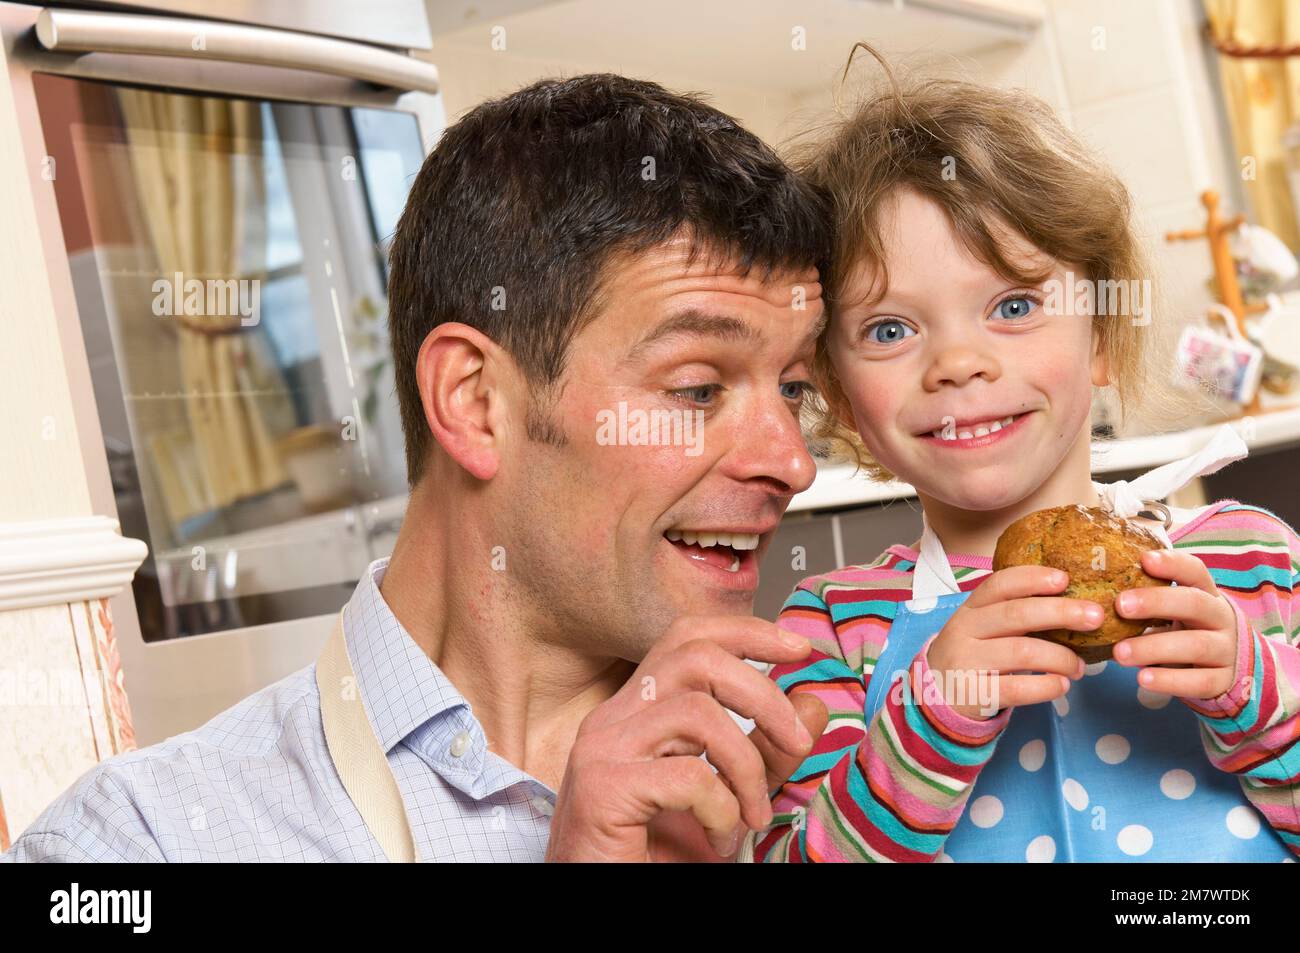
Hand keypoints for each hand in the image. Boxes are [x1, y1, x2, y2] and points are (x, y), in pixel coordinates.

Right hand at [545, 616, 827, 861]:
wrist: (606, 902)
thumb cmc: (657, 857)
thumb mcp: (728, 798)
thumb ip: (766, 754)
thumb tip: (812, 704)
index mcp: (636, 711)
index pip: (687, 637)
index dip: (746, 631)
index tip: (800, 648)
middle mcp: (611, 719)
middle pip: (695, 656)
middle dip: (763, 693)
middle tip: (799, 743)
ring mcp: (600, 751)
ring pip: (696, 711)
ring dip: (746, 767)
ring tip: (753, 818)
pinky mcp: (602, 790)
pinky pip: (687, 776)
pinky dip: (722, 809)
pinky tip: (719, 841)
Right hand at [925, 566, 1093, 719]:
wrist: (935, 696)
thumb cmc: (973, 656)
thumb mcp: (982, 629)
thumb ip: (1013, 615)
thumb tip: (1074, 604)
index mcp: (970, 609)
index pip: (999, 584)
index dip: (1032, 578)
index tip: (1065, 579)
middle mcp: (964, 631)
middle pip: (1016, 614)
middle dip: (1061, 612)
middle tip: (1095, 617)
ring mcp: (966, 662)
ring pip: (1022, 652)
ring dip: (1061, 657)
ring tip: (1079, 666)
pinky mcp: (973, 694)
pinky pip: (1017, 688)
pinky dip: (1046, 686)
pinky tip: (1061, 685)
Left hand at [1112, 549, 1238, 698]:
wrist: (1227, 667)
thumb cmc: (1185, 629)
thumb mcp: (1173, 610)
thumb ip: (1145, 599)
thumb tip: (1093, 593)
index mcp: (1205, 594)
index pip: (1195, 571)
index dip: (1172, 564)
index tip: (1144, 560)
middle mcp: (1219, 618)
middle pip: (1194, 603)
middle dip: (1157, 602)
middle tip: (1121, 605)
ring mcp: (1225, 650)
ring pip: (1195, 645)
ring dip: (1153, 647)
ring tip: (1119, 653)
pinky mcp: (1223, 680)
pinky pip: (1200, 681)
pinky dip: (1170, 681)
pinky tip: (1143, 679)